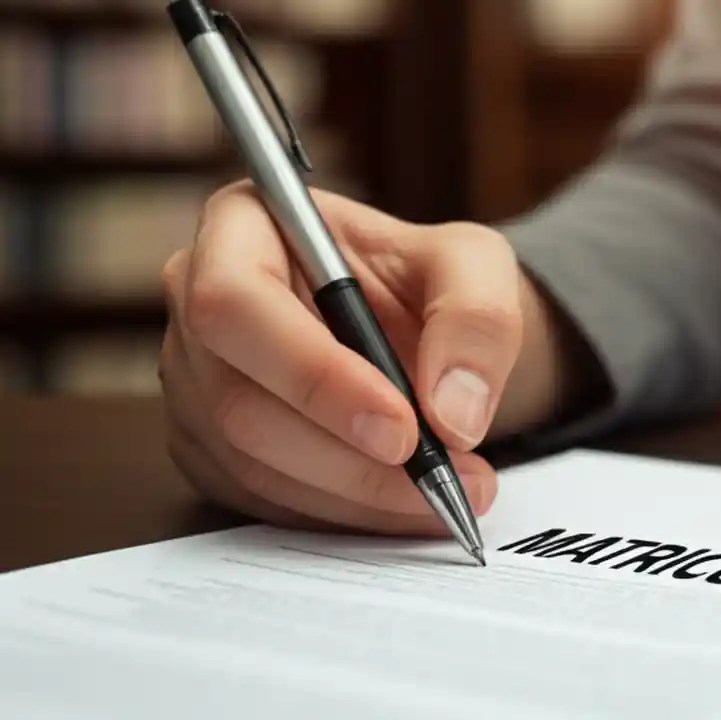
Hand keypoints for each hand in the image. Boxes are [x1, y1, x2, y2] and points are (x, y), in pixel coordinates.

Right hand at [160, 182, 564, 533]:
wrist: (423, 333)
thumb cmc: (428, 281)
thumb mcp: (476, 267)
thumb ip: (477, 319)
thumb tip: (452, 412)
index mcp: (242, 227)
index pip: (234, 302)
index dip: (312, 374)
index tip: (401, 426)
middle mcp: (195, 303)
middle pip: (238, 401)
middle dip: (349, 457)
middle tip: (442, 477)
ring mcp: (195, 382)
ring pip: (252, 463)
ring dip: (357, 495)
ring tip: (447, 493)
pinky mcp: (212, 448)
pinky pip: (262, 500)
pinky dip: (342, 514)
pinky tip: (403, 505)